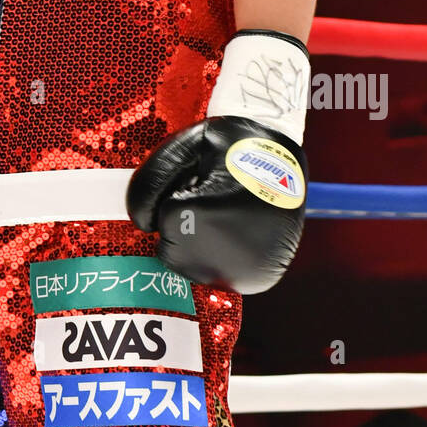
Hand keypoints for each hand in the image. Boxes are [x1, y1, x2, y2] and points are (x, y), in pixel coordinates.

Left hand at [126, 114, 307, 293]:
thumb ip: (150, 180)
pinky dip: (218, 254)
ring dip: (197, 240)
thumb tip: (140, 223)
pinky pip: (217, 274)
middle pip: (172, 248)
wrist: (285, 156)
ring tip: (227, 212)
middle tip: (215, 196)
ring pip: (191, 265)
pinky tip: (236, 230)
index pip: (161, 217)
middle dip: (184, 221)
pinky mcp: (258, 282)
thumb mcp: (186, 145)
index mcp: (203, 216)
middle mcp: (225, 255)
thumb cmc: (232, 146)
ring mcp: (244, 274)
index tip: (204, 178)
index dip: (178, 193)